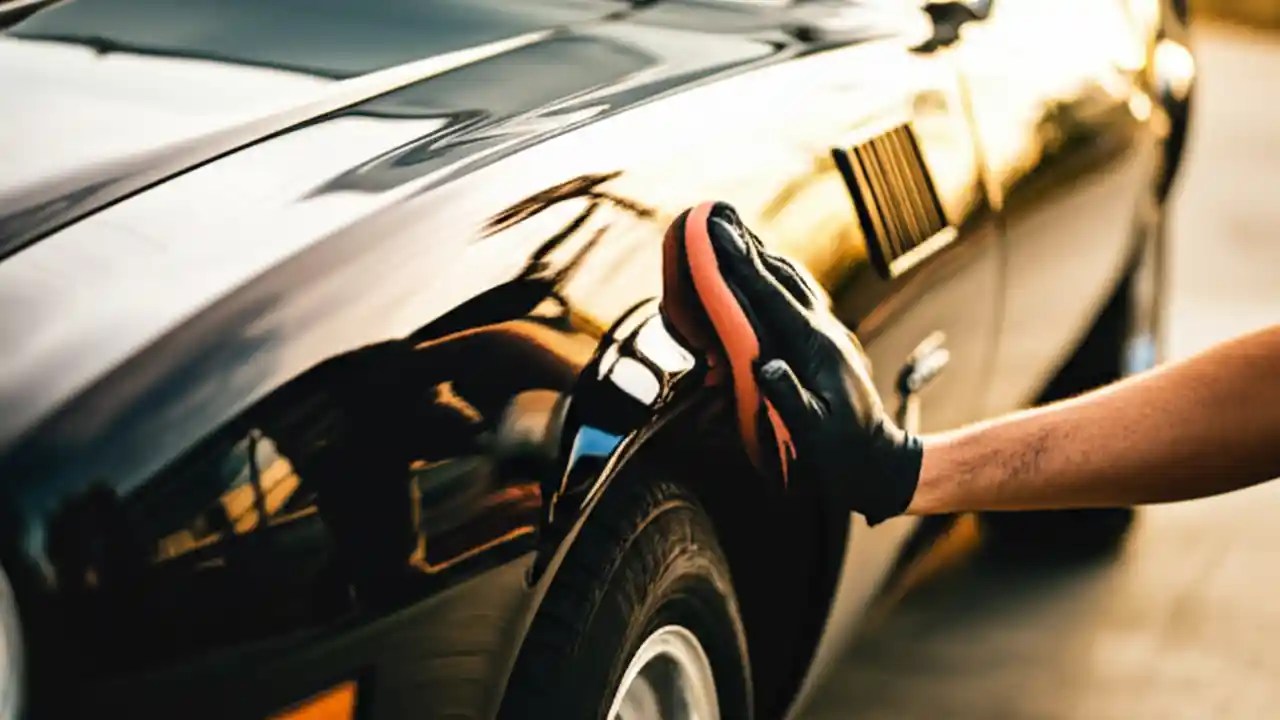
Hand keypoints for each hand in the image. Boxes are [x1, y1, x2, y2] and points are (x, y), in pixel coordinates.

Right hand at [704, 205, 921, 524]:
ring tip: (737, 235)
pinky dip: (774, 281)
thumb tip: (763, 366)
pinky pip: (795, 302)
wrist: (879, 463)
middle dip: (749, 247)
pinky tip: (764, 276)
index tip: (717, 232)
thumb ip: (789, 398)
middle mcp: (822, 332)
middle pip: (782, 277)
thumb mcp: (814, 433)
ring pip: (792, 284)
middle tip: (718, 218)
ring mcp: (826, 336)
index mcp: (815, 347)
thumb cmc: (842, 455)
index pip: (771, 296)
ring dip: (763, 258)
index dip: (742, 264)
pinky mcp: (824, 346)